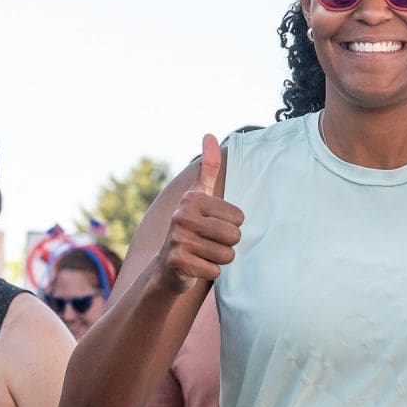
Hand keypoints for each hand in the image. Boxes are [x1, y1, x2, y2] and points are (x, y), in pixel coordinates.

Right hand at [158, 134, 243, 291]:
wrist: (167, 265)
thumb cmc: (192, 227)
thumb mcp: (199, 196)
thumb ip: (207, 168)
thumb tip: (209, 135)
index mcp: (193, 199)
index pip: (240, 217)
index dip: (232, 225)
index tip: (213, 225)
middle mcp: (182, 216)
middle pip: (235, 236)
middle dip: (228, 244)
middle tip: (209, 242)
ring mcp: (178, 239)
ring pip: (227, 255)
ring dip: (219, 259)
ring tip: (203, 254)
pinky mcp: (178, 262)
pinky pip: (215, 271)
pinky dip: (210, 272)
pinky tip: (197, 266)